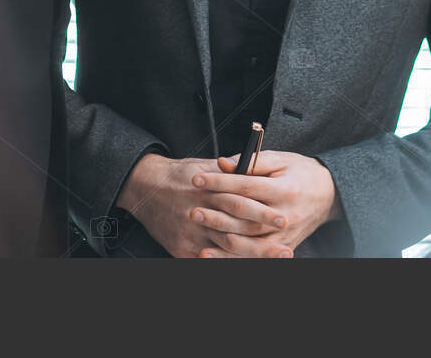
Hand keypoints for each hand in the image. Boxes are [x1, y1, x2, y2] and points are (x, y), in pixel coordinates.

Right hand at [117, 154, 286, 257]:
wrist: (144, 188)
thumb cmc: (179, 175)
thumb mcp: (204, 166)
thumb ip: (229, 173)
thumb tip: (255, 173)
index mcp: (207, 190)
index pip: (240, 202)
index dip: (263, 212)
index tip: (283, 218)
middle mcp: (199, 213)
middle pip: (236, 230)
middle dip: (263, 241)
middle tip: (285, 248)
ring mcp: (190, 234)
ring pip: (225, 248)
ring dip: (252, 256)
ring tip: (274, 258)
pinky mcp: (181, 249)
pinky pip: (209, 260)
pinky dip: (228, 263)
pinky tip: (246, 264)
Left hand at [189, 151, 342, 257]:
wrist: (329, 195)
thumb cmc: (301, 173)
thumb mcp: (280, 160)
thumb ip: (251, 161)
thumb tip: (222, 163)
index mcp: (284, 189)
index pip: (246, 186)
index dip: (219, 183)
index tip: (196, 179)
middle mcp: (286, 215)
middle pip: (245, 218)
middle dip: (216, 215)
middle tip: (193, 210)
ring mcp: (285, 235)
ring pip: (249, 242)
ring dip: (221, 241)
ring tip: (200, 233)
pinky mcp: (283, 247)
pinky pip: (256, 256)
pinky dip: (233, 257)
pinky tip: (214, 254)